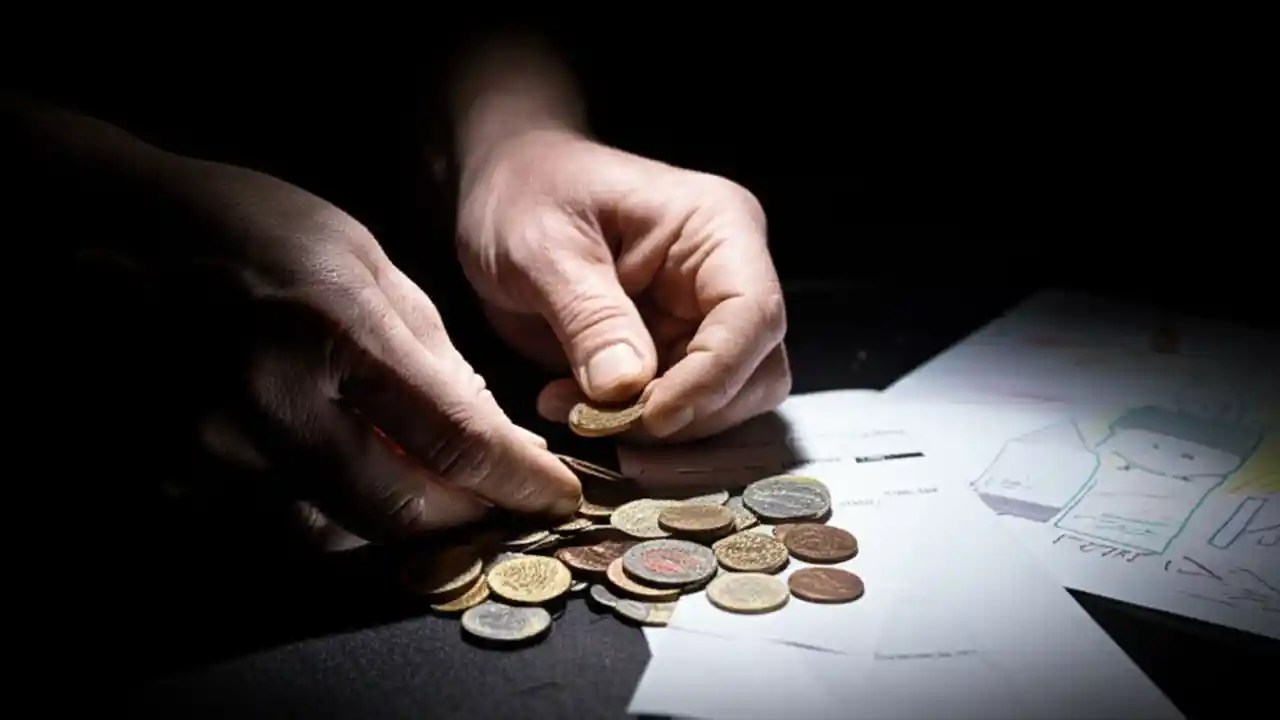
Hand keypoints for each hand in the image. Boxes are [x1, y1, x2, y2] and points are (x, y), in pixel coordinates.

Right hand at [99, 156, 581, 548]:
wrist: (91, 227)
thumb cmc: (234, 227)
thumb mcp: (349, 253)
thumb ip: (421, 344)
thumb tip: (481, 425)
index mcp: (333, 330)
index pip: (457, 439)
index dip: (519, 481)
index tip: (554, 497)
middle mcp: (271, 406)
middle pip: (402, 512)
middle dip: (467, 518)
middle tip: (498, 505)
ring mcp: (210, 455)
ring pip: (336, 535)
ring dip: (391, 520)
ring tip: (418, 484)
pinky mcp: (166, 482)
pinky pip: (268, 525)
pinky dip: (317, 509)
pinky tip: (328, 470)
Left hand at [456, 130, 790, 441]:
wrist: (506, 190)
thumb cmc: (526, 194)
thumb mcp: (542, 248)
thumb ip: (589, 316)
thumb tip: (626, 388)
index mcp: (718, 228)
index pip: (752, 315)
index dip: (714, 376)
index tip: (653, 415)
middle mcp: (729, 276)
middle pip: (753, 371)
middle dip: (685, 411)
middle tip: (598, 417)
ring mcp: (706, 319)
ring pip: (725, 404)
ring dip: (656, 428)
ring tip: (573, 408)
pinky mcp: (675, 354)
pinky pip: (679, 411)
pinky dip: (631, 426)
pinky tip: (571, 405)